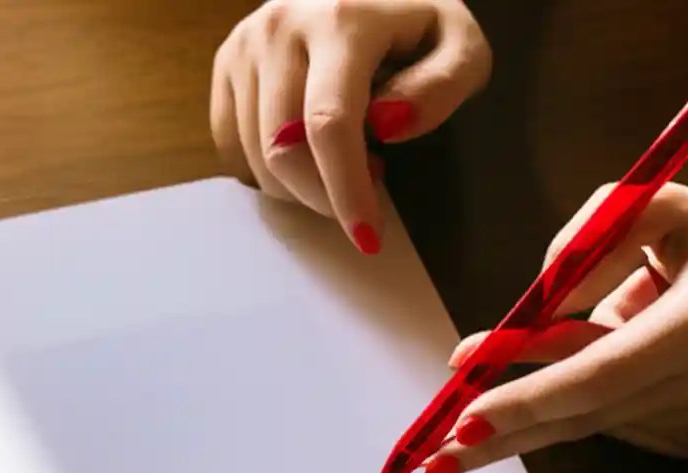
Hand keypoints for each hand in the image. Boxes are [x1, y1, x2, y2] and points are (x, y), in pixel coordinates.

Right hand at [209, 0, 490, 252]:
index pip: (329, 124)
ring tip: (343, 158)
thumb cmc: (418, 24)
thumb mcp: (460, 45)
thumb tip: (388, 125)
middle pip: (282, 148)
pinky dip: (270, 169)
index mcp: (341, 20)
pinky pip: (233, 145)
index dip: (345, 190)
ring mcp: (245, 44)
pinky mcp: (227, 63)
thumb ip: (442, 85)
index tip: (367, 236)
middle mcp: (279, 28)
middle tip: (367, 186)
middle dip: (323, 195)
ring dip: (300, 184)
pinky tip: (306, 149)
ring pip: (255, 155)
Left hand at [422, 182, 687, 472]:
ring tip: (519, 375)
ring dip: (542, 404)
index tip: (464, 416)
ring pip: (598, 419)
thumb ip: (588, 240)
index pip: (599, 373)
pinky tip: (602, 368)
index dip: (528, 398)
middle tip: (430, 460)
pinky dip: (590, 401)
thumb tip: (530, 309)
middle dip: (503, 433)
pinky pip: (624, 424)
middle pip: (585, 416)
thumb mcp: (663, 204)